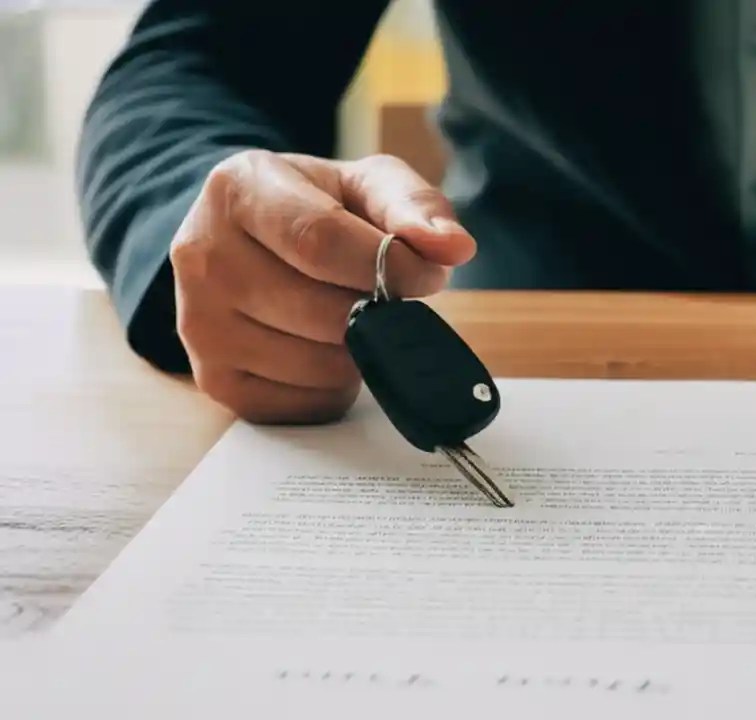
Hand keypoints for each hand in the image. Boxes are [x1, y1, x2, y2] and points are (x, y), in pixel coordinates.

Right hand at [170, 151, 474, 422]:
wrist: (250, 240)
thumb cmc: (317, 208)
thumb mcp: (366, 184)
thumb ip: (414, 206)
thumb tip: (453, 247)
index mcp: (239, 190)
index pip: (319, 240)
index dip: (388, 266)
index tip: (428, 276)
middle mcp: (204, 256)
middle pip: (320, 310)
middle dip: (378, 314)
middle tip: (393, 301)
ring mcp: (200, 324)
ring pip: (315, 364)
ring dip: (361, 352)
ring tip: (357, 319)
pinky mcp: (215, 379)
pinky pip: (301, 403)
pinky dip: (336, 388)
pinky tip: (330, 350)